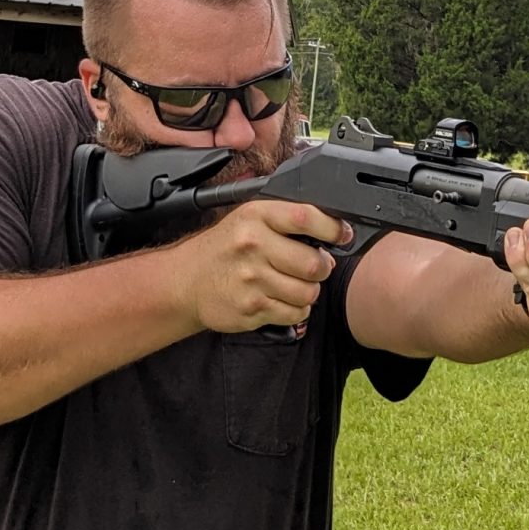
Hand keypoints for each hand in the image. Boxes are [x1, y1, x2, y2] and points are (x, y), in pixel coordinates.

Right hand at [171, 201, 351, 333]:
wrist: (186, 281)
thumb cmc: (225, 249)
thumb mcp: (249, 219)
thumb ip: (286, 220)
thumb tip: (333, 232)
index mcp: (256, 216)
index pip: (305, 217)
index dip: (332, 228)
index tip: (342, 234)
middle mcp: (253, 245)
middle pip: (313, 264)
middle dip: (321, 268)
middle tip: (312, 266)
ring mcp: (251, 279)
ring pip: (308, 292)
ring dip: (308, 291)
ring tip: (292, 284)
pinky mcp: (251, 308)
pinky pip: (295, 313)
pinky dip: (295, 309)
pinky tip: (280, 299)